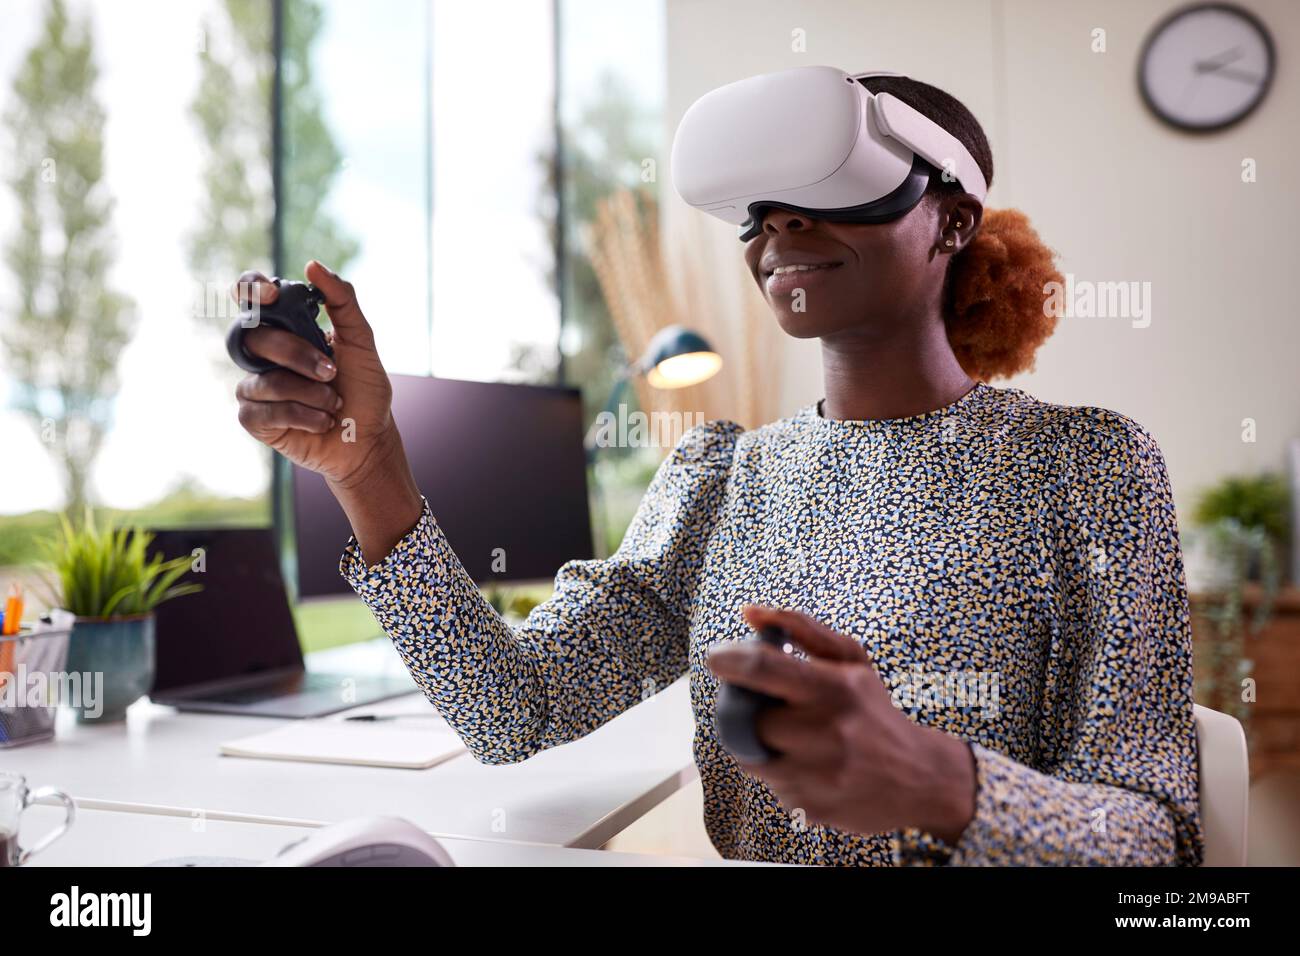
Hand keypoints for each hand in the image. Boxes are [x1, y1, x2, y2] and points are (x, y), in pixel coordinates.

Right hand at [232, 261, 421, 562]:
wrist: (369, 439)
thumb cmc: (365, 391)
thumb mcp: (361, 342)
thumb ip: (342, 302)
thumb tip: (313, 266)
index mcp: (287, 329)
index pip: (252, 297)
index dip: (251, 289)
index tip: (270, 293)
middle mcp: (265, 355)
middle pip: (256, 338)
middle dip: (297, 355)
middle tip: (331, 371)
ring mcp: (256, 386)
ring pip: (264, 380)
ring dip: (309, 394)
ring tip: (333, 404)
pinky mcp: (255, 419)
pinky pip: (261, 410)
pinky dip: (300, 416)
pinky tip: (320, 422)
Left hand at [705, 605, 976, 843]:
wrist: (920, 779)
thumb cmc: (874, 711)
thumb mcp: (851, 662)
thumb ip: (801, 629)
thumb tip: (750, 612)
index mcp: (836, 689)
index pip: (763, 669)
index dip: (729, 661)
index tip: (717, 658)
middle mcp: (827, 733)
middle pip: (750, 718)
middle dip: (751, 711)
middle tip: (767, 707)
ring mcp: (818, 775)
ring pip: (752, 754)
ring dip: (761, 743)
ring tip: (792, 738)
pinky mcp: (810, 807)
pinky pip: (769, 784)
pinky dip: (779, 771)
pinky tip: (808, 766)